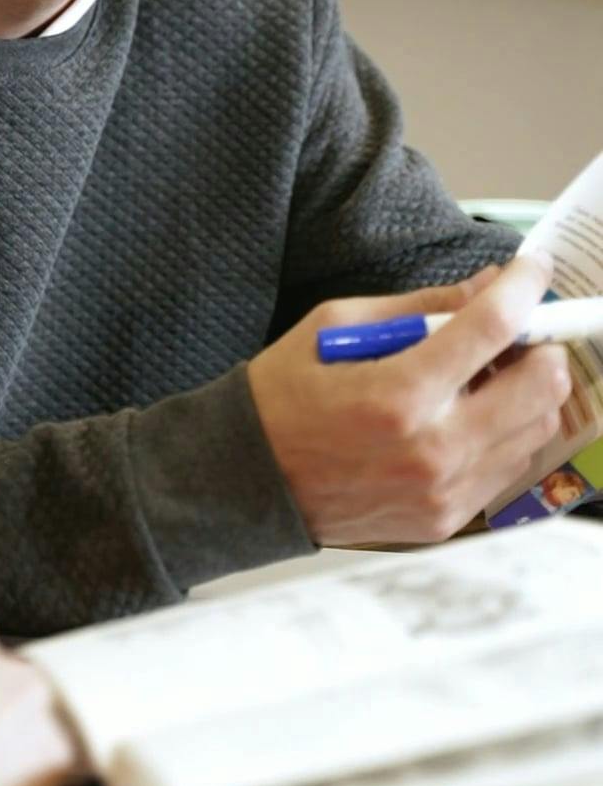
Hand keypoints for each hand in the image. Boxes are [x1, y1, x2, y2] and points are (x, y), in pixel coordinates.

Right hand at [249, 256, 572, 544]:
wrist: (247, 480)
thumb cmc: (282, 397)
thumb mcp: (338, 327)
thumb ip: (421, 307)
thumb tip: (485, 287)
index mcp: (398, 393)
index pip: (493, 327)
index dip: (524, 285)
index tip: (532, 266)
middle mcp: (431, 449)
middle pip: (539, 384)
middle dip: (538, 343)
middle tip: (515, 329)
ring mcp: (443, 491)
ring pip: (537, 427)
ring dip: (527, 389)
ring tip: (487, 373)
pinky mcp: (444, 519)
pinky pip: (511, 466)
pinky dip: (507, 430)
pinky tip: (472, 412)